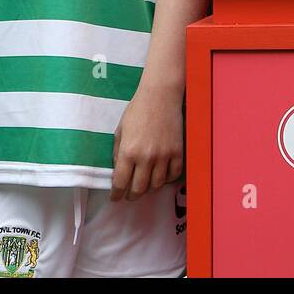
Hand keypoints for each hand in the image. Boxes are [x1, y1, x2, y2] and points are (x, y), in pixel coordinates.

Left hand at [111, 83, 183, 201]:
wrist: (160, 96)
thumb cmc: (137, 111)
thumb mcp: (120, 131)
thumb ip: (117, 153)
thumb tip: (118, 172)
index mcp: (128, 152)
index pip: (120, 183)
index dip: (116, 194)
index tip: (115, 197)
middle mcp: (146, 157)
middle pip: (139, 189)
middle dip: (132, 195)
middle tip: (129, 195)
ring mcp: (164, 156)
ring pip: (157, 185)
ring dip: (149, 189)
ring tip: (145, 186)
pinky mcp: (177, 152)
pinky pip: (173, 175)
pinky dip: (166, 180)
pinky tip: (161, 177)